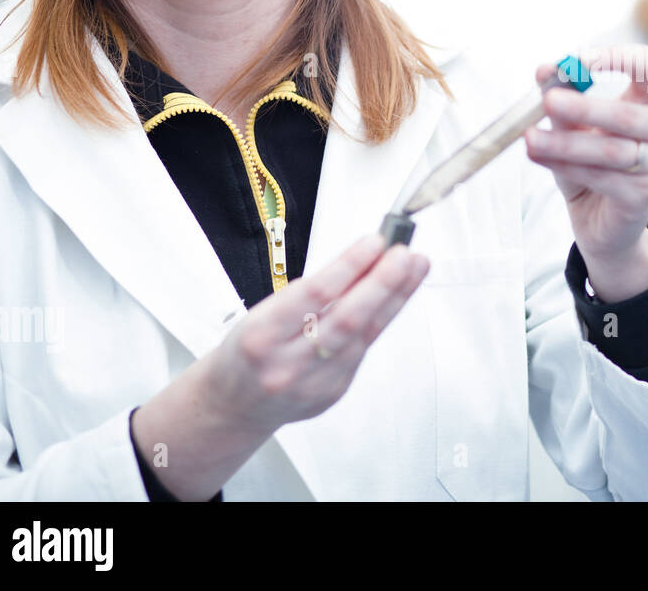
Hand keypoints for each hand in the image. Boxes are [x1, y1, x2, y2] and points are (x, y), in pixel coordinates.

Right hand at [205, 234, 429, 433]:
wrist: (232, 406)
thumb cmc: (248, 350)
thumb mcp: (262, 313)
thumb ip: (311, 292)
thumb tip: (362, 257)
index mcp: (261, 336)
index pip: (314, 294)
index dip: (350, 265)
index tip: (375, 241)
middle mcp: (288, 363)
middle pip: (347, 319)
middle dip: (383, 282)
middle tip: (405, 253)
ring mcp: (313, 383)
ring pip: (364, 334)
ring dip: (395, 296)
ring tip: (415, 267)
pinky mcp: (334, 392)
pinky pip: (364, 349)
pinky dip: (383, 317)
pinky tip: (397, 296)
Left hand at [524, 44, 647, 302]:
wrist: (600, 217)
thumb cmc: (590, 161)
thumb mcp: (573, 126)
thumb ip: (562, 97)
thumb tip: (544, 70)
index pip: (647, 67)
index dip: (616, 58)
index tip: (578, 61)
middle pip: (626, 114)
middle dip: (583, 108)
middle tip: (547, 101)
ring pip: (610, 150)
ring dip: (565, 143)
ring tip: (529, 138)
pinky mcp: (644, 196)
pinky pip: (601, 177)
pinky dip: (566, 166)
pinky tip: (539, 158)